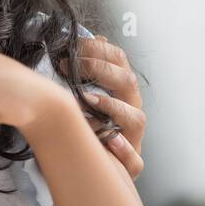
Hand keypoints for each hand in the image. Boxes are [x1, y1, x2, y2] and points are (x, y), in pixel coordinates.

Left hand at [62, 35, 145, 178]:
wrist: (94, 168)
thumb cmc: (88, 127)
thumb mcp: (85, 95)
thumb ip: (89, 69)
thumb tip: (91, 37)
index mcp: (122, 90)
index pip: (119, 60)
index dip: (99, 49)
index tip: (74, 45)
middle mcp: (131, 109)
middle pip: (127, 82)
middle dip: (99, 70)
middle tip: (68, 66)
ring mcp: (133, 136)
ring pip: (136, 118)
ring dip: (112, 107)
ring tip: (87, 100)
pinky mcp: (132, 164)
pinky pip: (135, 160)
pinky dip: (123, 151)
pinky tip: (110, 142)